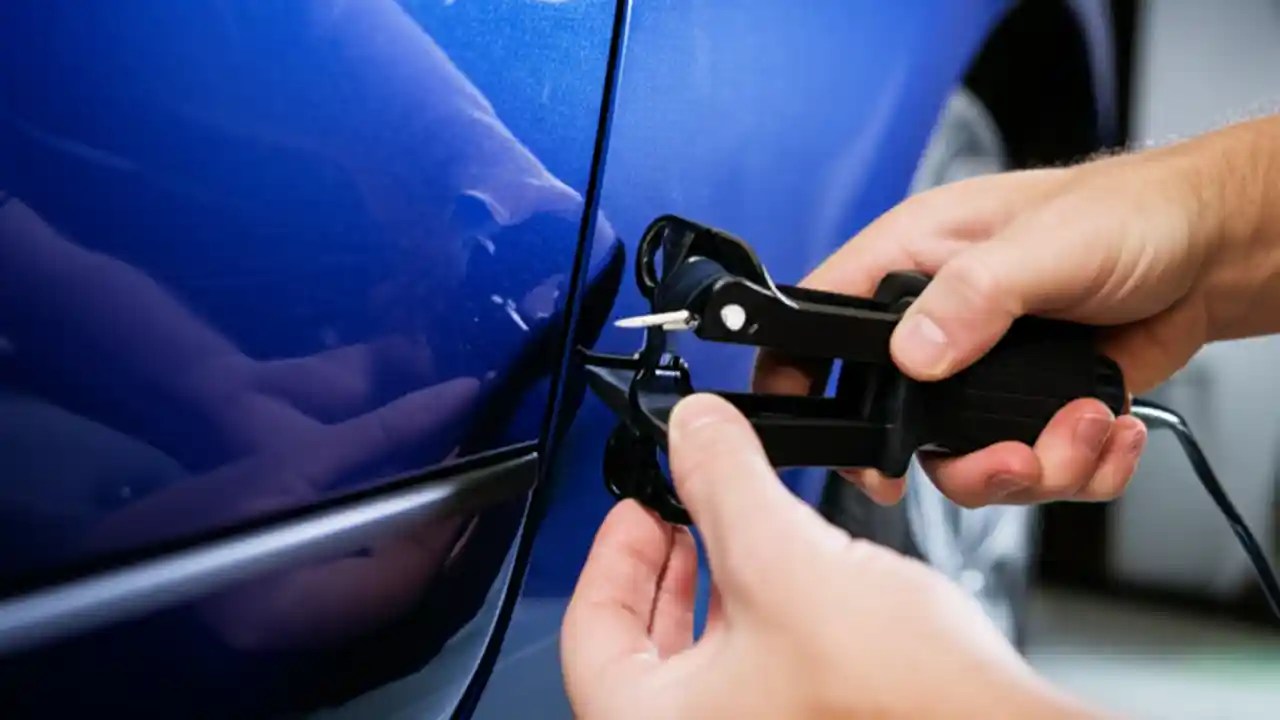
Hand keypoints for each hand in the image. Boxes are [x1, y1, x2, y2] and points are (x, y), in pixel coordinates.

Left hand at [562, 394, 1098, 719]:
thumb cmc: (899, 704)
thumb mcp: (786, 561)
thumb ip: (725, 481)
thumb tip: (694, 429)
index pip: (590, 629)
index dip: (612, 551)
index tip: (641, 506)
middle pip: (647, 645)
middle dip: (672, 563)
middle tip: (686, 511)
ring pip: (708, 661)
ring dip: (723, 587)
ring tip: (742, 531)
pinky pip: (762, 677)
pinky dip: (769, 622)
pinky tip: (803, 579)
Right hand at [756, 117, 1279, 506]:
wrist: (1214, 254)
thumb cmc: (1134, 213)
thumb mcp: (1047, 244)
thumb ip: (974, 295)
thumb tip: (914, 350)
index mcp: (912, 260)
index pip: (822, 322)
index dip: (807, 380)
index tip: (842, 439)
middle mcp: (937, 322)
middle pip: (892, 422)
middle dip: (958, 461)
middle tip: (1006, 461)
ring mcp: (980, 372)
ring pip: (963, 462)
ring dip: (1033, 466)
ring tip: (1083, 424)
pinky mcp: (1028, 408)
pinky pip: (1027, 470)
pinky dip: (1076, 467)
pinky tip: (1104, 426)